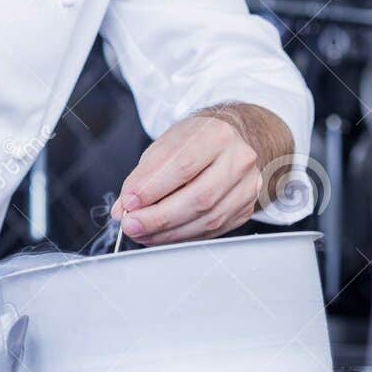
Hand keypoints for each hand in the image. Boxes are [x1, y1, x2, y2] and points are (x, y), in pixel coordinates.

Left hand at [110, 111, 267, 245]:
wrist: (231, 140)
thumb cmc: (195, 140)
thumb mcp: (165, 145)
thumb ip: (143, 175)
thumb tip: (124, 207)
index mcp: (216, 135)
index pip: (183, 166)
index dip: (153, 188)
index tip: (129, 202)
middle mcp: (238, 160)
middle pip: (198, 198)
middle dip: (158, 217)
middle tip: (132, 224)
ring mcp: (246, 187)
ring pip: (207, 219)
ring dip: (168, 232)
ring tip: (141, 232)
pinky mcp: (245, 209)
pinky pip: (212, 230)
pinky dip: (182, 236)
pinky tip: (162, 235)